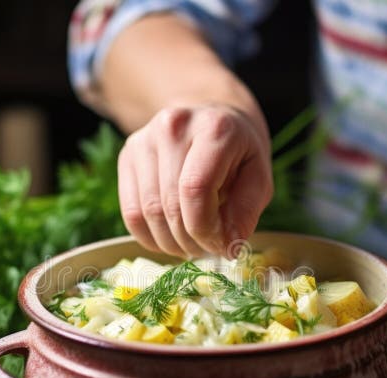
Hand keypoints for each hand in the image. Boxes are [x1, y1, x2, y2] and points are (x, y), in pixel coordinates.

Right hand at [117, 104, 271, 257]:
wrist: (212, 119)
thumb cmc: (239, 153)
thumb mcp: (259, 177)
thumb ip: (247, 211)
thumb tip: (229, 246)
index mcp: (213, 129)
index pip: (195, 189)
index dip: (205, 229)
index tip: (220, 245)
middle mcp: (172, 127)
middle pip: (170, 205)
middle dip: (190, 240)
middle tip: (207, 249)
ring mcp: (144, 140)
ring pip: (148, 213)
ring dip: (170, 243)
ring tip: (191, 244)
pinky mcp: (127, 155)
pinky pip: (130, 212)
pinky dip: (149, 237)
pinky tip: (169, 239)